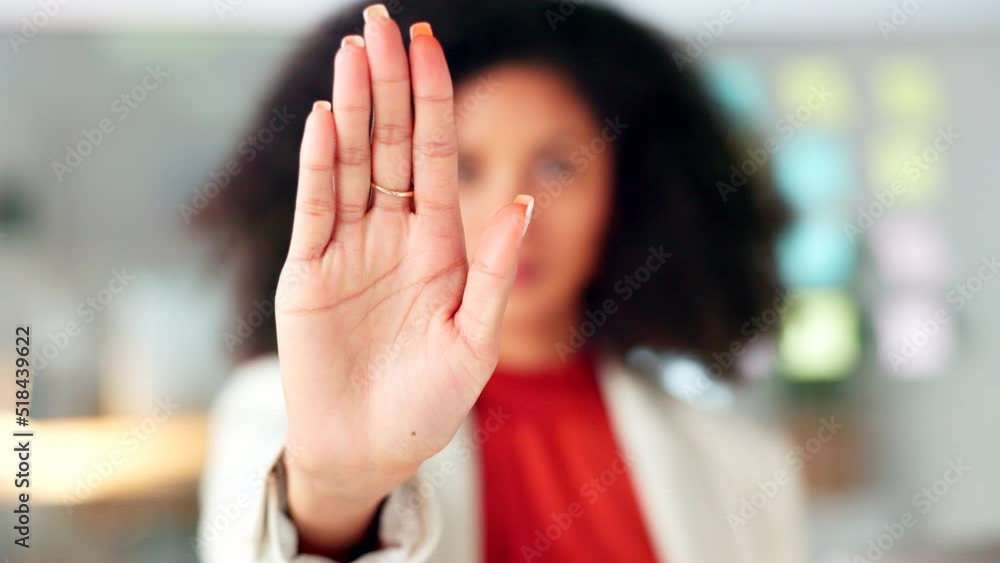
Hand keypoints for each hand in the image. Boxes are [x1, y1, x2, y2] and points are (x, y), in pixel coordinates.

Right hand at [274, 5, 531, 553]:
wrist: (368, 450)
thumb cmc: (429, 404)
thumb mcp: (474, 342)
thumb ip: (495, 273)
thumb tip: (519, 202)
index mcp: (439, 245)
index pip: (435, 156)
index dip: (433, 99)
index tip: (428, 43)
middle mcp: (392, 234)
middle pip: (390, 145)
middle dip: (388, 84)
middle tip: (380, 22)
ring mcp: (348, 250)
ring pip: (350, 164)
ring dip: (352, 110)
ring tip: (353, 55)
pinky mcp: (307, 274)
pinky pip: (315, 209)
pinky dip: (318, 166)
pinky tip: (325, 121)